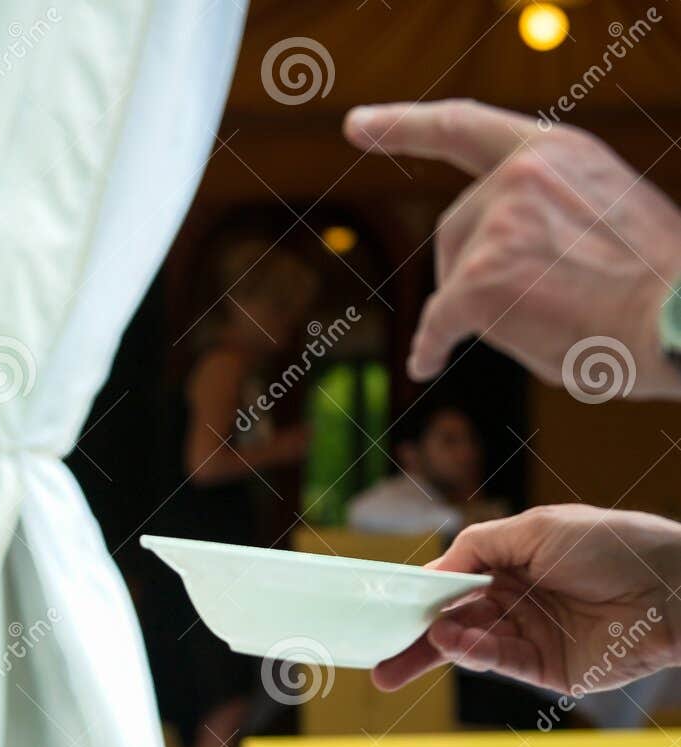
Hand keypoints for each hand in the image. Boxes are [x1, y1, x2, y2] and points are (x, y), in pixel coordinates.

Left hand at [344, 100, 680, 396]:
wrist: (679, 316)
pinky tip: (427, 362)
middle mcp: (520, 176)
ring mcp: (497, 226)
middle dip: (464, 270)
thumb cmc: (655, 287)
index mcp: (555, 150)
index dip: (403, 126)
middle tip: (501, 307)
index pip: (464, 127)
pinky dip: (433, 345)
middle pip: (454, 226)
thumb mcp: (603, 216)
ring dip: (478, 309)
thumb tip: (504, 262)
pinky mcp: (479, 281)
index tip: (356, 125)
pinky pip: (439, 322)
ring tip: (539, 327)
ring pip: (454, 278)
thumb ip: (549, 216)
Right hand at [373, 505, 680, 695]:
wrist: (673, 588)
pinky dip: (474, 654)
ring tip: (423, 643)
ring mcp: (531, 637)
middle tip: (377, 664)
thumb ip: (480, 547)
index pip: (454, 582)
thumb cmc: (614, 543)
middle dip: (415, 642)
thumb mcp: (539, 528)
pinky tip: (452, 643)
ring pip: (472, 645)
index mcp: (513, 562)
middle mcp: (518, 601)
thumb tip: (434, 570)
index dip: (421, 595)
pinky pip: (501, 661)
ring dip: (443, 646)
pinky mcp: (548, 670)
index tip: (385, 607)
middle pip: (454, 622)